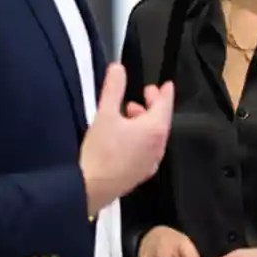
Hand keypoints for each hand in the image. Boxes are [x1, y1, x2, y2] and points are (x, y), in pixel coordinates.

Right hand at [79, 63, 173, 215]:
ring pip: (154, 136)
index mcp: (154, 130)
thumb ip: (113, 88)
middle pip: (161, 121)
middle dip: (153, 106)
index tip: (166, 85)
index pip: (165, 106)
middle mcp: (157, 147)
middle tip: (146, 95)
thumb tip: (118, 69)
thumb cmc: (100, 153)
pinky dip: (141, 138)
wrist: (90, 187)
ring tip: (129, 113)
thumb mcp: (105, 114)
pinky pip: (147, 150)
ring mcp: (150, 162)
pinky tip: (126, 137)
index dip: (165, 93)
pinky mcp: (140, 173)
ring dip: (145, 121)